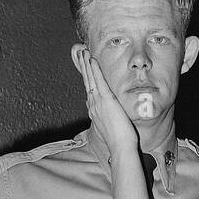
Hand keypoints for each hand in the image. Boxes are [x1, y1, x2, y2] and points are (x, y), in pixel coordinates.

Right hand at [71, 46, 140, 160]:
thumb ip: (108, 118)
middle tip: (79, 52)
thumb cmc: (119, 140)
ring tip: (83, 51)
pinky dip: (94, 69)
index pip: (89, 89)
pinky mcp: (106, 100)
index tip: (84, 67)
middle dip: (83, 66)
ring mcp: (98, 102)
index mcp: (94, 110)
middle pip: (86, 81)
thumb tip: (107, 115)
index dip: (86, 77)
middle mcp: (93, 105)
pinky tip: (92, 59)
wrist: (120, 147)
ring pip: (90, 79)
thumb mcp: (111, 126)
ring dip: (86, 64)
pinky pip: (99, 81)